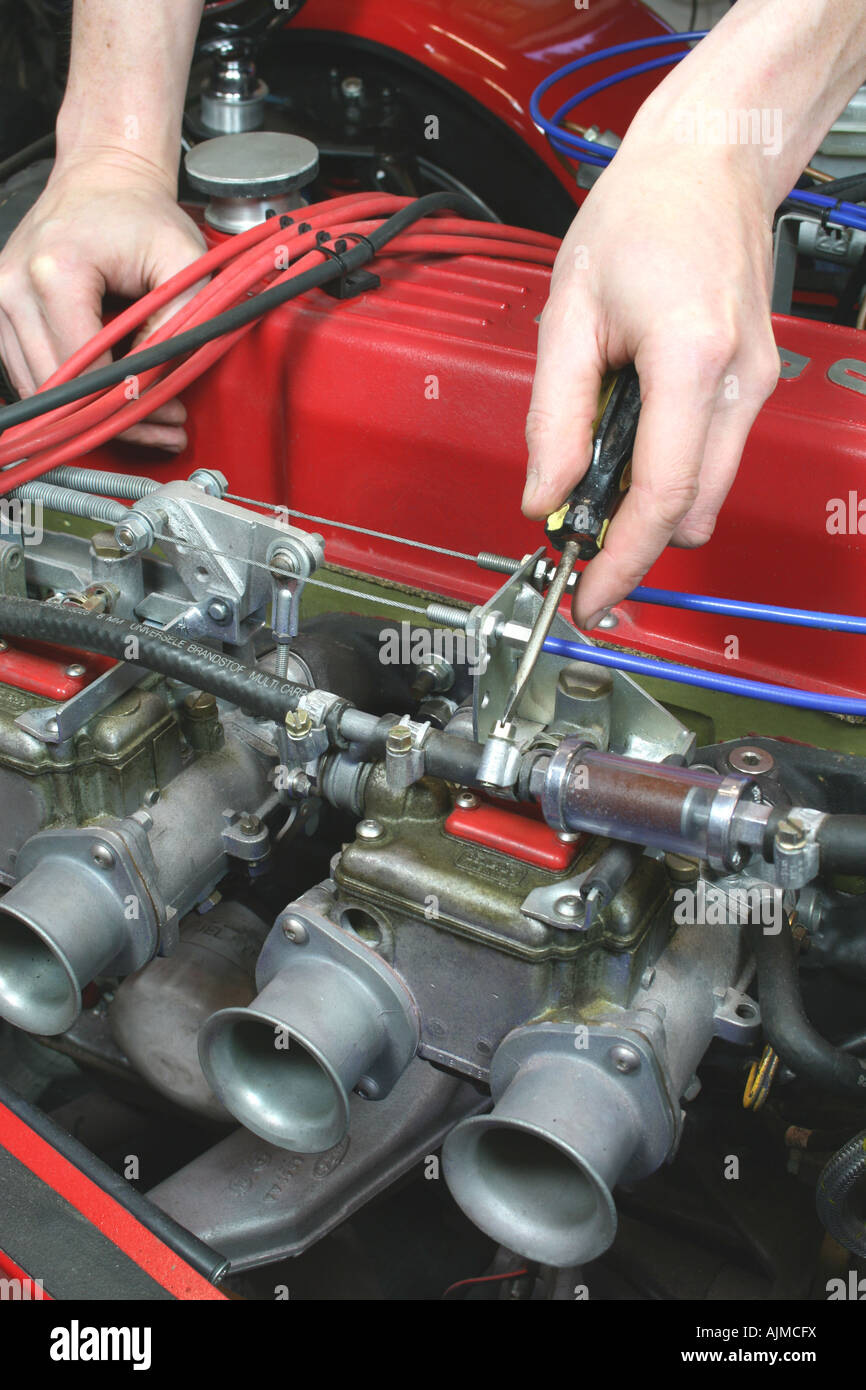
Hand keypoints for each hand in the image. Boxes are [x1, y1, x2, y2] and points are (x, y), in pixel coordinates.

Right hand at [0, 149, 206, 448]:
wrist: (104, 180)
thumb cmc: (141, 215)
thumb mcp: (183, 256)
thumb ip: (187, 313)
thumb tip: (170, 373)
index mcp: (56, 271)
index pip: (86, 366)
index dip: (129, 402)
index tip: (168, 413)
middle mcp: (15, 286)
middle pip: (58, 387)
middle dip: (112, 417)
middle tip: (162, 427)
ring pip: (37, 390)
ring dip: (86, 416)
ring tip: (140, 417)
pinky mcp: (0, 312)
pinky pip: (26, 374)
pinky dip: (66, 395)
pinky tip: (104, 399)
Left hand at [522, 134, 779, 629]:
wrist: (708, 162)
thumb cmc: (640, 216)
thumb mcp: (568, 313)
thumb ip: (555, 417)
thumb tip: (545, 497)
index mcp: (690, 358)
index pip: (660, 496)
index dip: (622, 559)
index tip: (590, 595)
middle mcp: (738, 381)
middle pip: (691, 510)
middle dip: (633, 544)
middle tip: (577, 547)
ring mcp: (756, 385)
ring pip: (707, 493)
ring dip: (651, 509)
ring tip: (595, 482)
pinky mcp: (755, 385)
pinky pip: (713, 459)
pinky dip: (670, 474)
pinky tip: (630, 448)